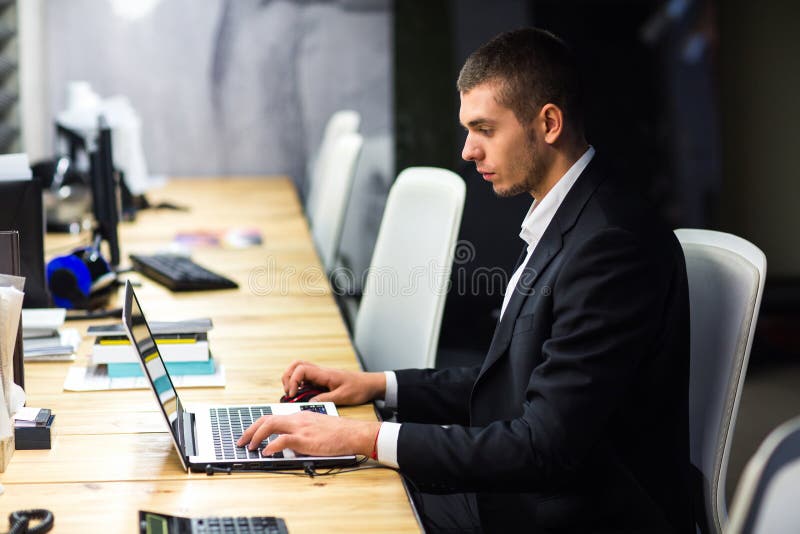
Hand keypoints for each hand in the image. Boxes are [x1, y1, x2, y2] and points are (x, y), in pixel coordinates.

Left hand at [236, 411, 380, 457]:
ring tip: (249, 447)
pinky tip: (266, 452)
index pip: (273, 416)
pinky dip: (271, 446)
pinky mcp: (305, 439)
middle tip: (241, 441)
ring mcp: (300, 428)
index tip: (249, 434)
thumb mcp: (316, 428)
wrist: (353, 432)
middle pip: (267, 419)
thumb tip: (290, 444)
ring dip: (256, 436)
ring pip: (270, 426)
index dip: (258, 425)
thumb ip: (302, 432)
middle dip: (250, 430)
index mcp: (300, 416)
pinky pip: (283, 440)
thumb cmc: (339, 433)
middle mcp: (297, 419)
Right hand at [281, 360, 384, 405]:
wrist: (370, 384)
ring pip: (299, 369)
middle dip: (287, 377)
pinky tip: (301, 395)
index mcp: (325, 374)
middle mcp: (321, 371)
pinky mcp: (322, 379)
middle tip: (288, 392)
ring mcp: (321, 374)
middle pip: (296, 364)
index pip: (301, 369)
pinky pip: (305, 377)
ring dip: (291, 379)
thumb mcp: (343, 397)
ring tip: (292, 394)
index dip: (293, 380)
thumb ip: (325, 399)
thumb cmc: (359, 388)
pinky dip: (298, 384)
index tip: (292, 395)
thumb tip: (309, 403)